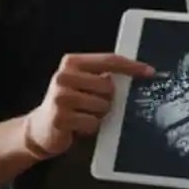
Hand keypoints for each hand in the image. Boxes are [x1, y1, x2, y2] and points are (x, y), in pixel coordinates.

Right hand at [22, 53, 154, 159]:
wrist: (39, 128)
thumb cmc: (68, 104)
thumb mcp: (81, 83)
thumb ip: (101, 76)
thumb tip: (135, 74)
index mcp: (72, 62)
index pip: (108, 60)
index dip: (131, 66)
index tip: (149, 71)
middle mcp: (64, 76)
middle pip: (108, 85)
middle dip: (108, 99)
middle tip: (93, 105)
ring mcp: (61, 97)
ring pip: (102, 105)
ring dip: (99, 115)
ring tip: (83, 115)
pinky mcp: (61, 117)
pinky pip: (92, 123)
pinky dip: (90, 127)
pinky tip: (77, 126)